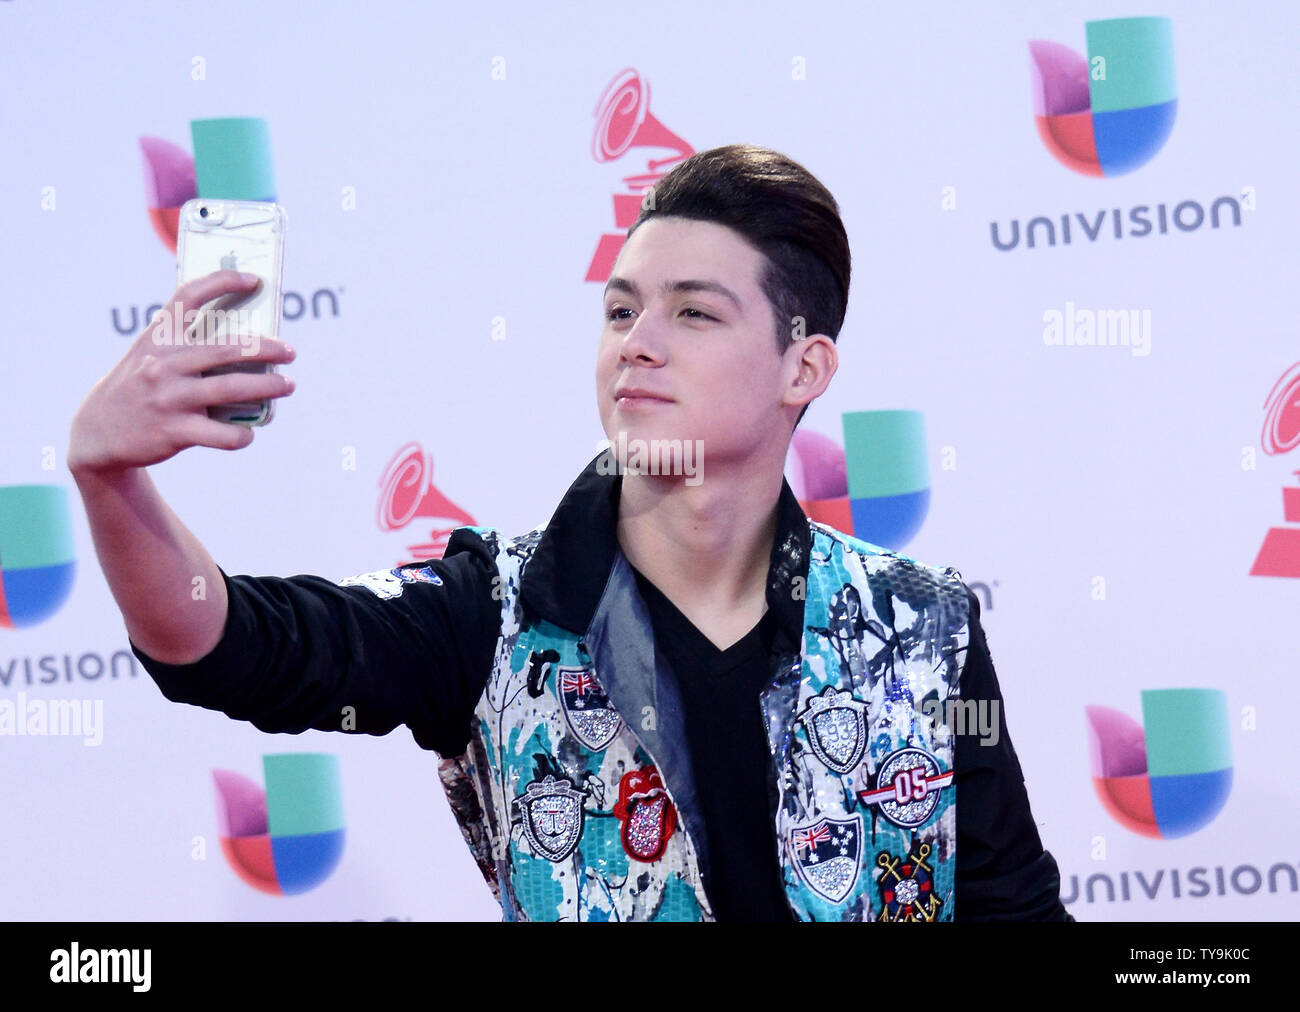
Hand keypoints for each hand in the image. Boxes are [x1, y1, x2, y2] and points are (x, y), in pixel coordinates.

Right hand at [68, 269, 296, 474]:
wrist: (99, 431)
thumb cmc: (140, 386)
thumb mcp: (150, 354)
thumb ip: (185, 344)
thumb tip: (246, 343)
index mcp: (159, 338)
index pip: (189, 296)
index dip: (223, 283)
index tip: (254, 280)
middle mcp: (163, 363)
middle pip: (226, 349)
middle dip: (266, 349)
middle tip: (291, 352)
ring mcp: (169, 398)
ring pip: (231, 388)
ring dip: (268, 386)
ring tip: (288, 385)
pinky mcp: (174, 431)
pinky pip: (222, 434)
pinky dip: (242, 435)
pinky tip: (249, 432)